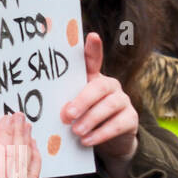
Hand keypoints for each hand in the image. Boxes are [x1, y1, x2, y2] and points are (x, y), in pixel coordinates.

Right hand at [0, 112, 41, 177]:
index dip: (7, 134)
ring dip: (27, 148)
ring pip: (27, 171)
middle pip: (18, 162)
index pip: (4, 156)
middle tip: (19, 118)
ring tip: (25, 129)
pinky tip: (31, 148)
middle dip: (19, 137)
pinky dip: (32, 163)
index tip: (8, 118)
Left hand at [62, 33, 138, 177]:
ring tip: (76, 132)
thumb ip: (64, 102)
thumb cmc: (84, 118)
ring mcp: (124, 101)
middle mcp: (111, 85)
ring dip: (90, 120)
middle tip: (66, 115)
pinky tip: (87, 141)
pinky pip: (118, 124)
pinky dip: (101, 133)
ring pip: (109, 106)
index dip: (93, 49)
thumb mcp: (73, 107)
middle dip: (82, 101)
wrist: (110, 141)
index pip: (93, 60)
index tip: (92, 36)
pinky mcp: (132, 118)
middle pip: (99, 87)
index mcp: (94, 78)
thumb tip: (45, 106)